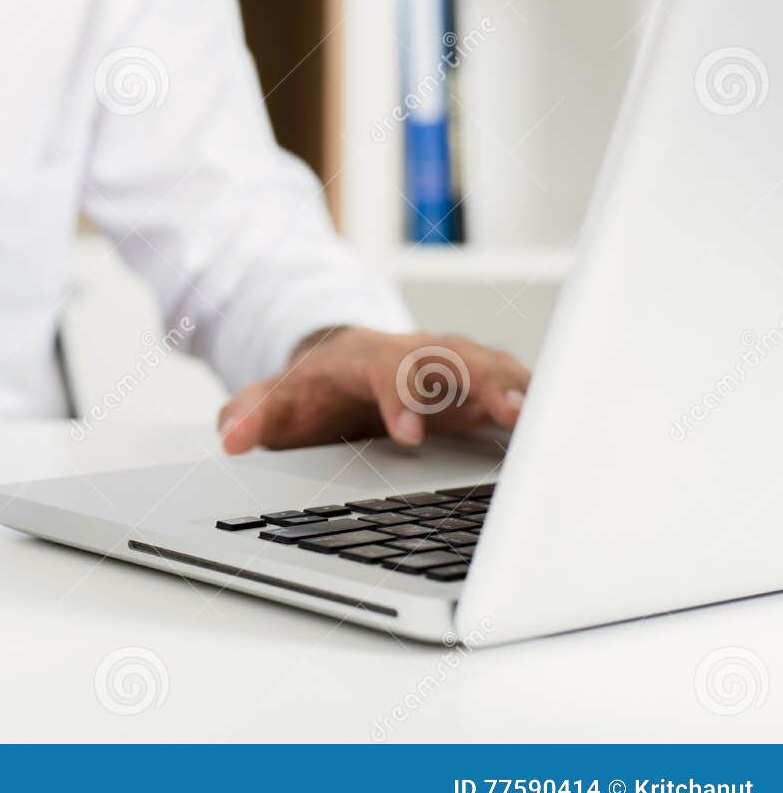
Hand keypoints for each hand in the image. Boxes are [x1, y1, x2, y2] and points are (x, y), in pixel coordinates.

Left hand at [217, 327, 529, 454]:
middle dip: (480, 381)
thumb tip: (230, 437)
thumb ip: (249, 416)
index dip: (399, 397)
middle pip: (452, 357)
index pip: (385, 368)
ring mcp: (450, 369)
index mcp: (363, 357)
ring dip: (518, 389)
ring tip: (546, 420)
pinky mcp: (476, 390)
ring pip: (489, 367)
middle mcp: (414, 354)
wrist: (336, 371)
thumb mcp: (272, 401)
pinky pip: (512, 387)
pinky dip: (536, 403)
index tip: (407, 435)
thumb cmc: (310, 391)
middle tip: (508, 413)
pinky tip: (563, 429)